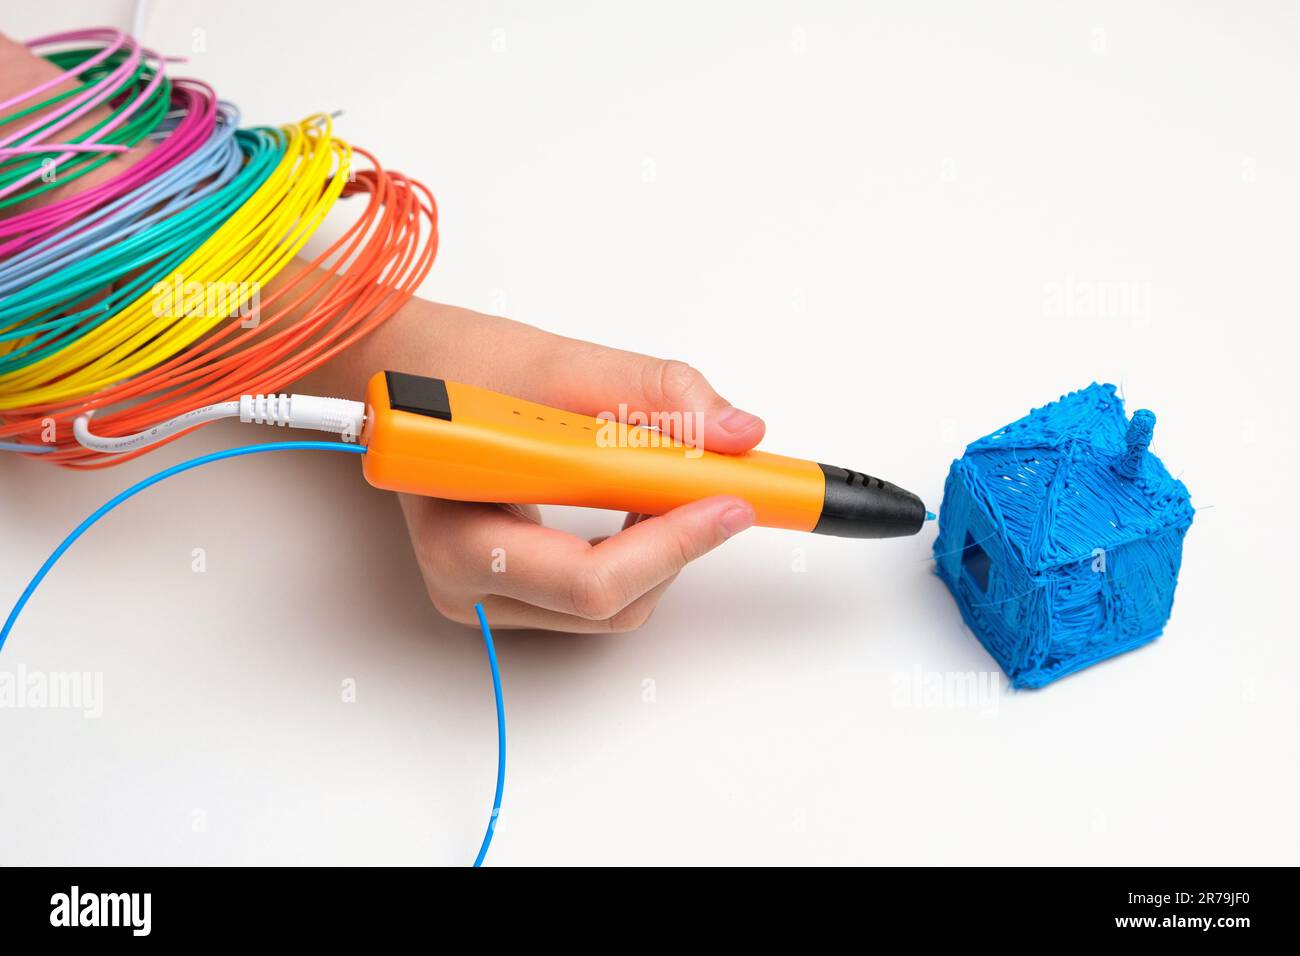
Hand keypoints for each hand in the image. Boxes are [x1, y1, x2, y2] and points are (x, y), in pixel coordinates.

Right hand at [311, 303, 766, 630]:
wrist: (408, 376)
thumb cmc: (461, 368)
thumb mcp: (563, 364)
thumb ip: (656, 395)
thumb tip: (737, 431)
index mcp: (461, 537)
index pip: (590, 577)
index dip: (672, 542)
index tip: (732, 499)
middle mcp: (466, 585)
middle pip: (610, 603)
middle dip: (675, 544)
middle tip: (714, 482)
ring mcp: (483, 596)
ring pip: (613, 608)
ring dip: (660, 547)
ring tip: (661, 477)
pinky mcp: (504, 593)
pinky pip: (598, 597)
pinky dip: (638, 551)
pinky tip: (636, 500)